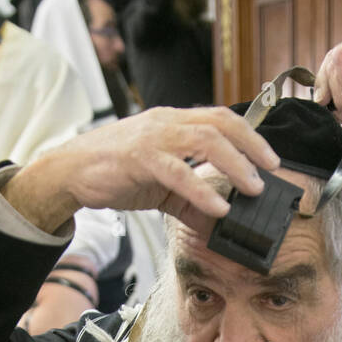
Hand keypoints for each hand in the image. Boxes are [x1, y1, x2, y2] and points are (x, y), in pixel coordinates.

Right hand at [10, 107, 281, 238]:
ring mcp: (153, 138)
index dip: (249, 136)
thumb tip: (221, 223)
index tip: (270, 159)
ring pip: (205, 140)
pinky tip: (219, 207)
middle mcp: (166, 123)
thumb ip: (191, 201)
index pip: (220, 119)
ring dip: (235, 165)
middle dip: (250, 146)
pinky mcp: (139, 158)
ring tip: (251, 189)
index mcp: (173, 123)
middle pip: (219, 123)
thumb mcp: (161, 187)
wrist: (70, 172)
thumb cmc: (115, 172)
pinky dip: (202, 190)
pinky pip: (178, 171)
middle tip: (269, 172)